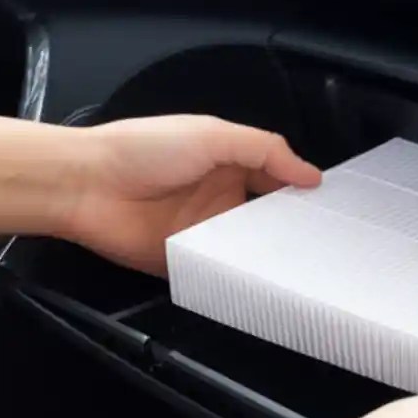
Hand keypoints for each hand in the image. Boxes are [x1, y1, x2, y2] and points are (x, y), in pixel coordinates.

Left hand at [63, 115, 321, 275]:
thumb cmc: (143, 149)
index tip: (332, 209)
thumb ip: (264, 150)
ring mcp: (203, 232)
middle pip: (267, 219)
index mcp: (228, 163)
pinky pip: (218, 272)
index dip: (302, 192)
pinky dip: (236, 277)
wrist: (86, 185)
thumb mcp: (213, 135)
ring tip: (302, 268)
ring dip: (268, 256)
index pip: (276, 180)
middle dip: (292, 231)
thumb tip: (310, 174)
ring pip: (248, 249)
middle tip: (325, 246)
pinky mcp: (185, 261)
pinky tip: (259, 282)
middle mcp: (219, 198)